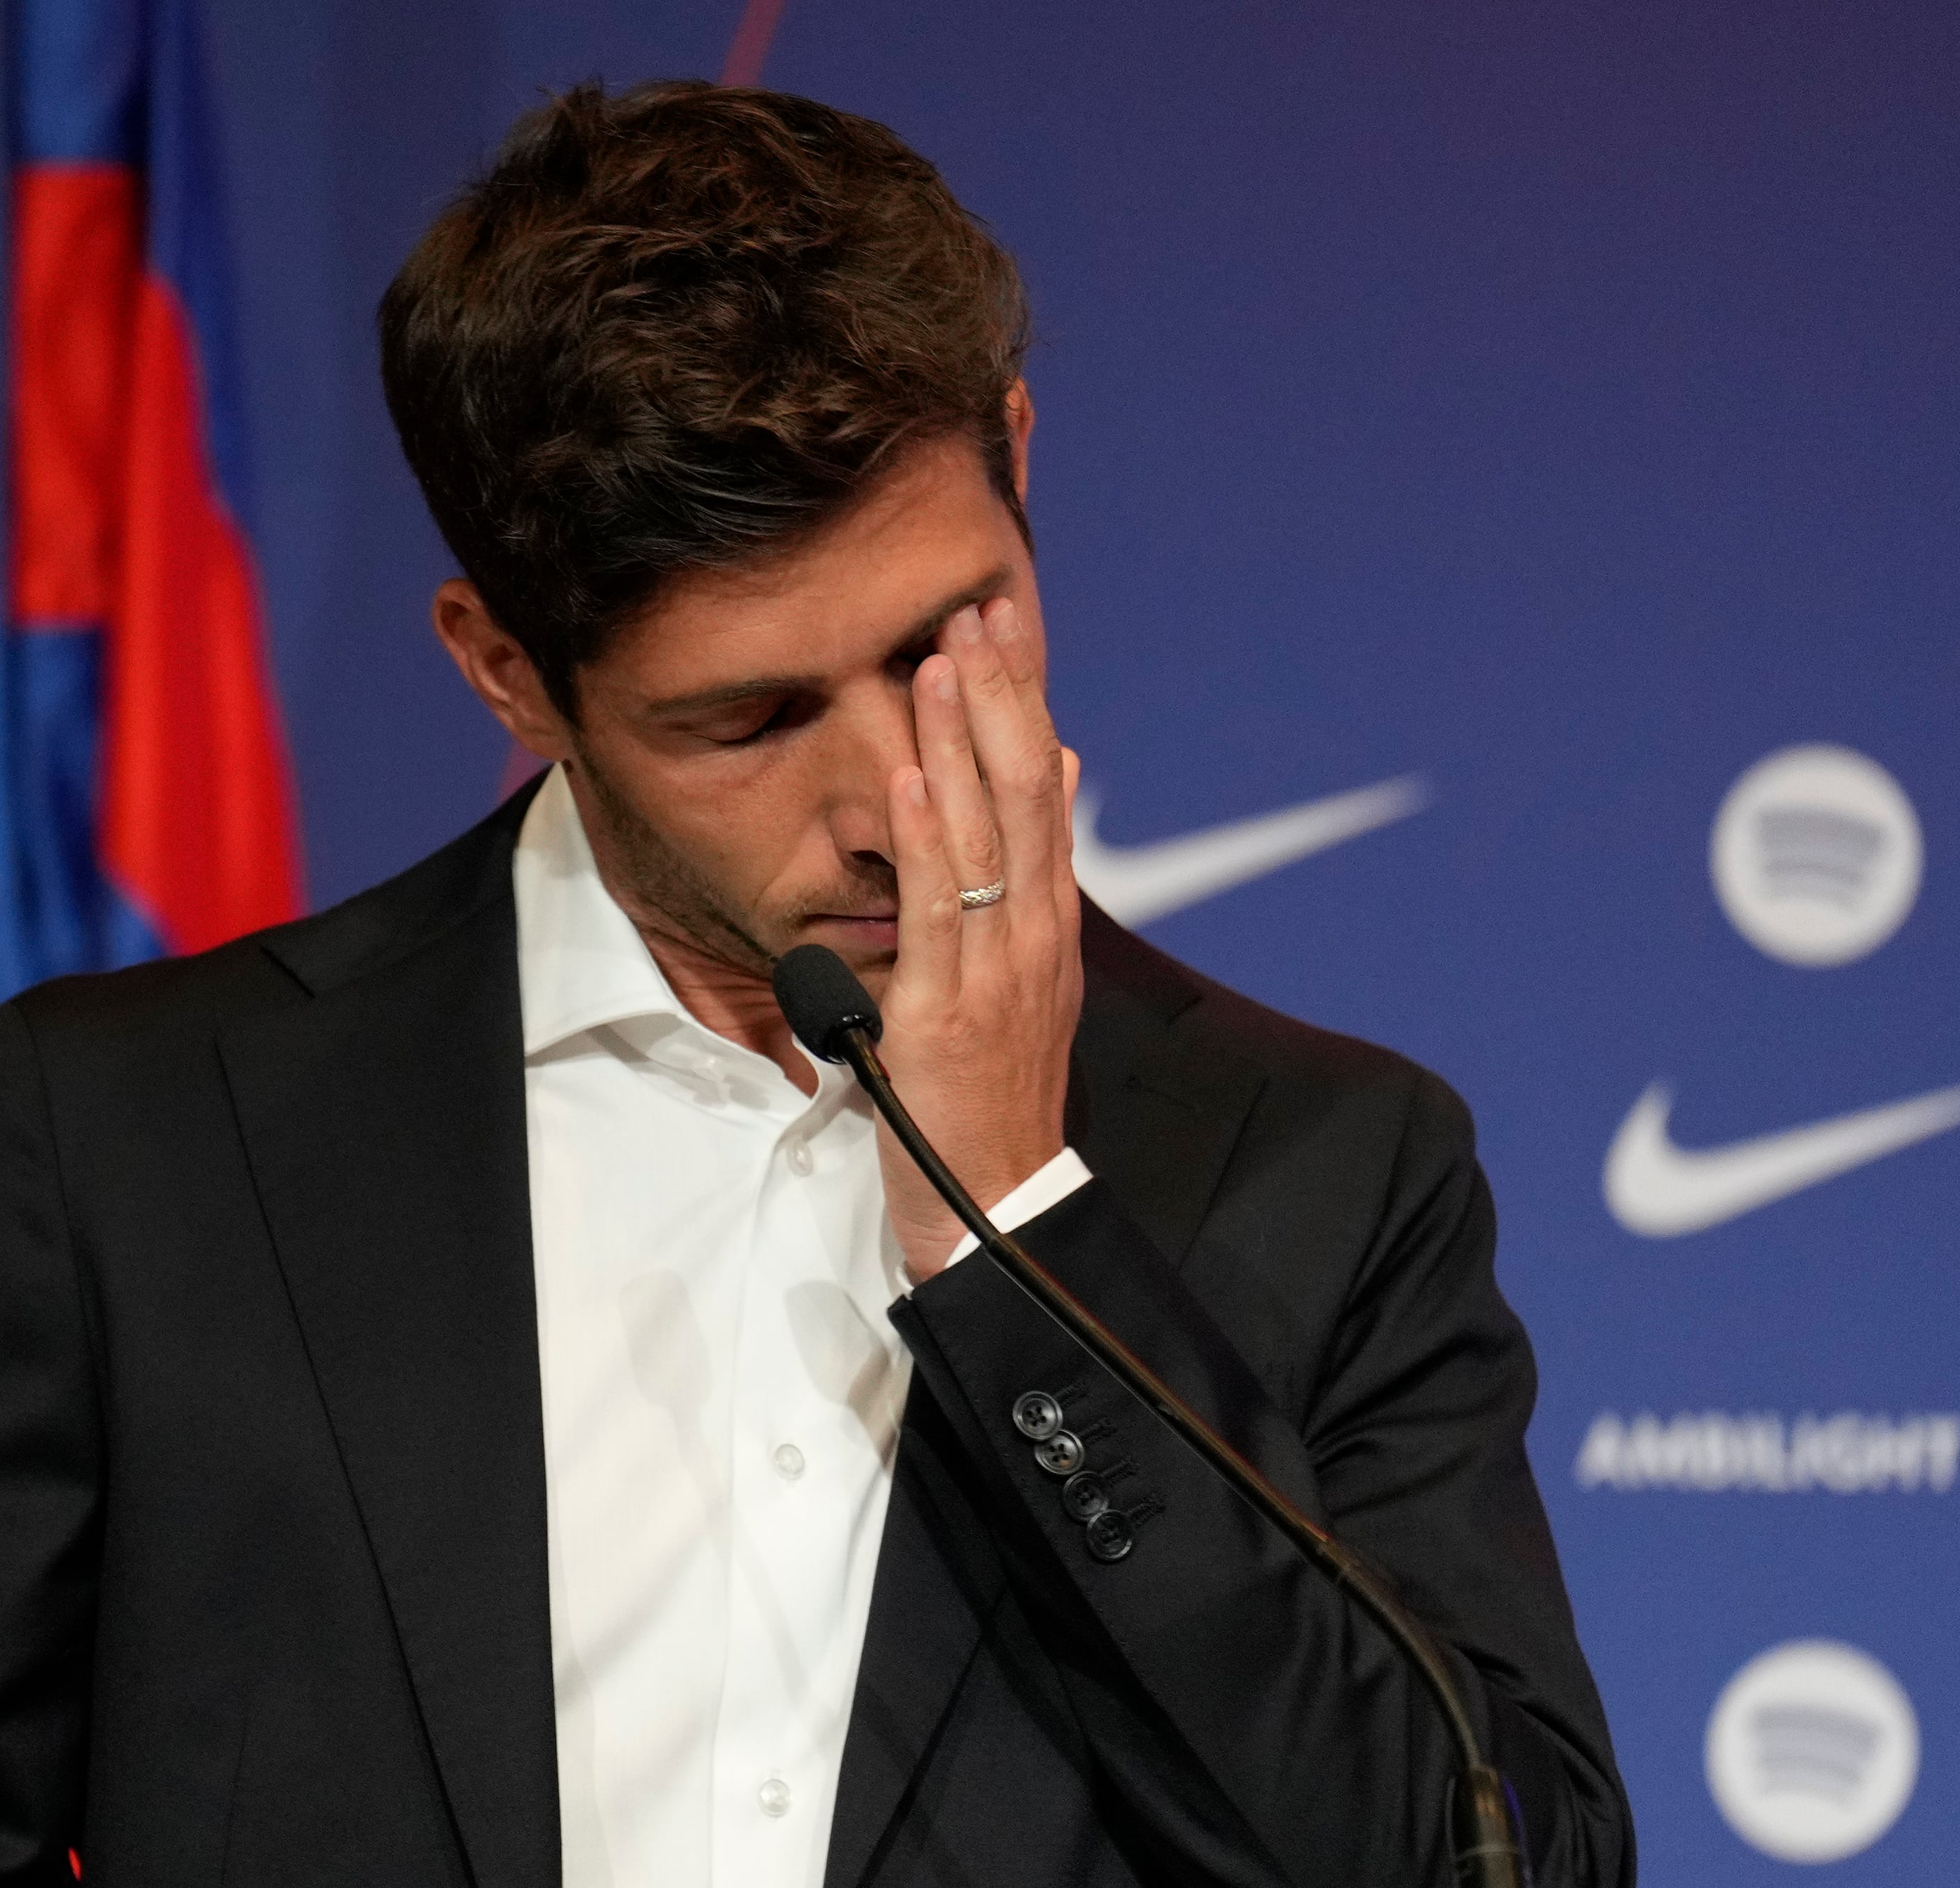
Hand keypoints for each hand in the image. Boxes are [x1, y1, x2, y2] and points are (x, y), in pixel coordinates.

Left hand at [872, 598, 1083, 1282]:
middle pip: (1026, 793)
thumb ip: (1034, 875)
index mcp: (1049, 921)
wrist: (998, 1205)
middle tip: (978, 611)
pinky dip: (922, 839)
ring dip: (960, 744)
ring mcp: (997, 971)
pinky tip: (907, 778)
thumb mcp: (1023, 971)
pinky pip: (938, 912)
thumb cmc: (993, 1093)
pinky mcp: (949, 1013)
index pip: (1040, 788)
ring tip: (941, 663)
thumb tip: (1052, 774)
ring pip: (986, 838)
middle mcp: (1036, 933)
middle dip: (1001, 699)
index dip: (1025, 702)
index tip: (1002, 623)